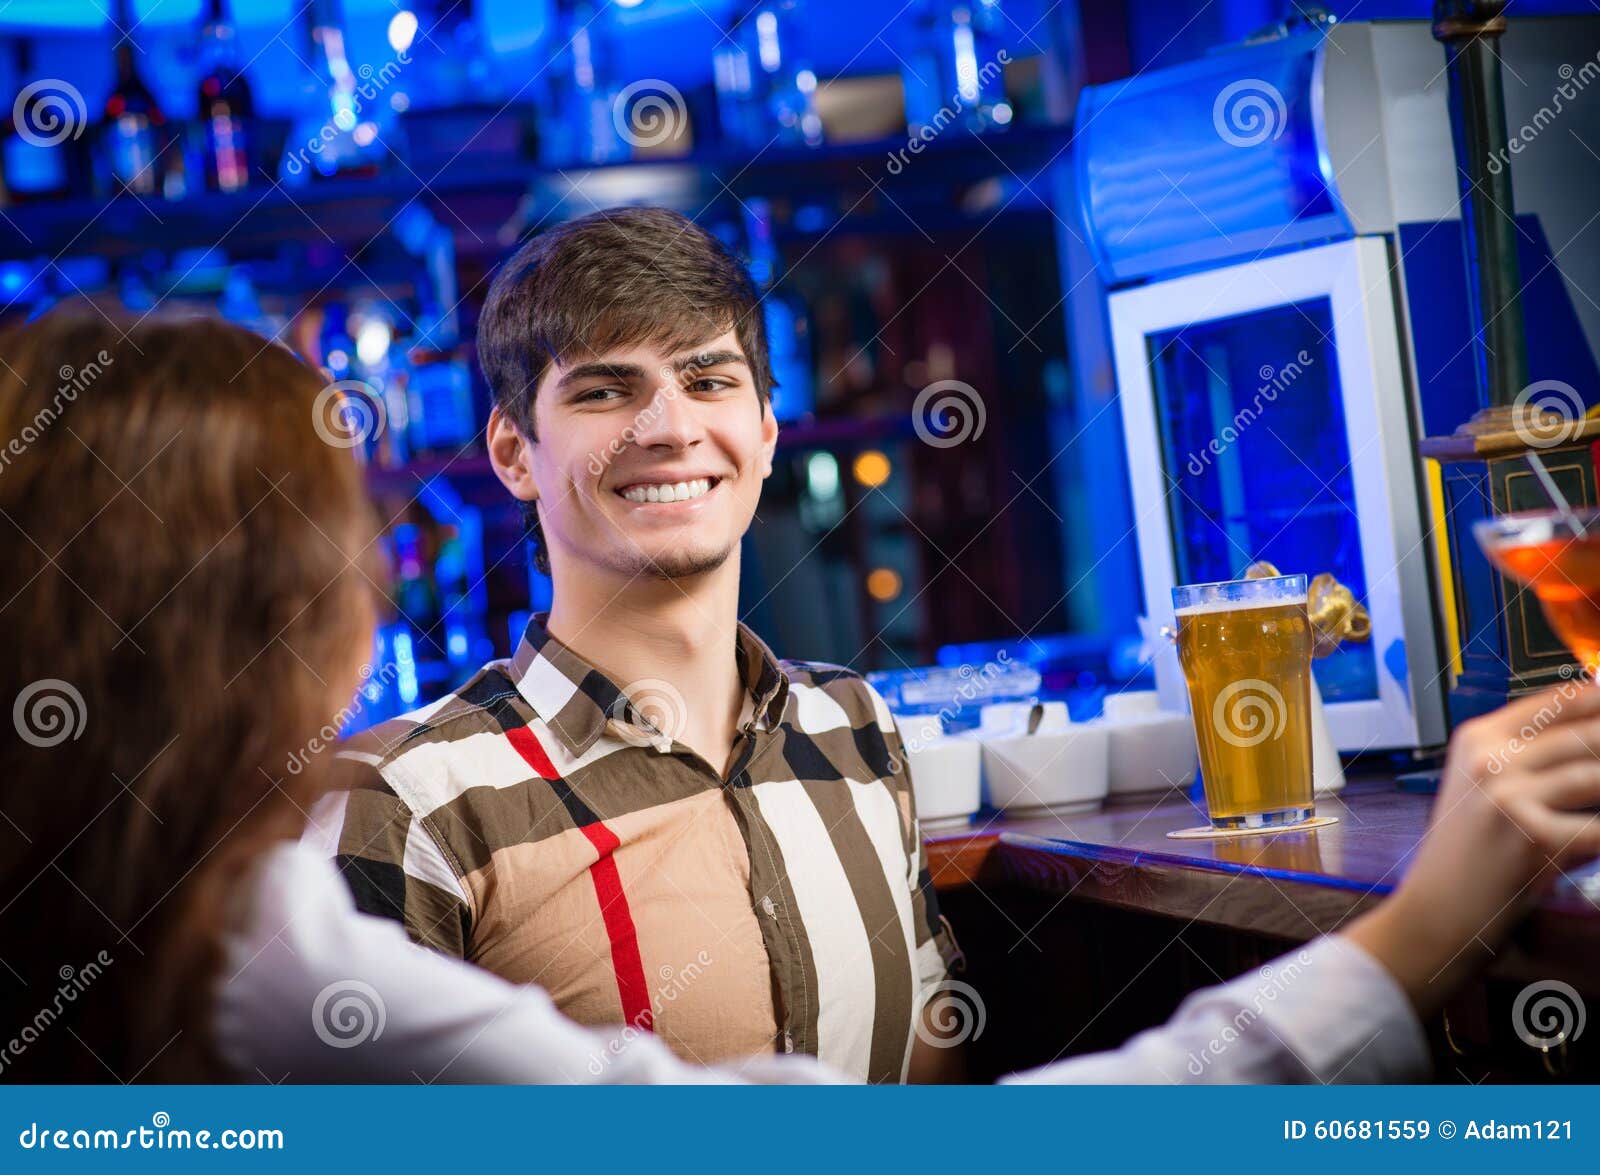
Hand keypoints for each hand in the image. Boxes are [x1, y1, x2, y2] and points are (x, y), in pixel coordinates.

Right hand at [1345, 678, 1599, 1016]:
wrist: (1437, 912)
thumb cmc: (1465, 854)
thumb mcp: (1480, 788)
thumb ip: (1528, 754)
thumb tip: (1591, 733)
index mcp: (1478, 738)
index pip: (1562, 698)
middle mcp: (1491, 759)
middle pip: (1589, 732)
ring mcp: (1510, 796)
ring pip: (1599, 773)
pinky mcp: (1535, 838)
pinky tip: (1598, 837)